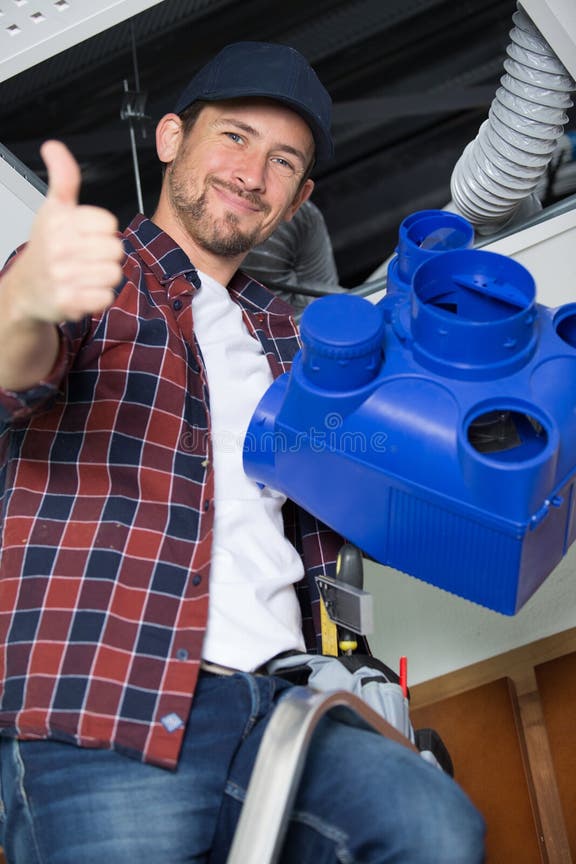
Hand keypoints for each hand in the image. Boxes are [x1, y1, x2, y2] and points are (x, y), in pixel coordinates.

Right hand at [11, 140, 124, 322]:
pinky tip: (82, 291)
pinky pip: (105, 297)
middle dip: (106, 255)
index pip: (109, 224)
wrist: (26, 289)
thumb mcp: (52, 208)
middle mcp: (58, 246)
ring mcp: (61, 275)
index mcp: (58, 220)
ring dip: (103, 277)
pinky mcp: (67, 301)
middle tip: (87, 257)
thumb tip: (54, 147)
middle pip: (116, 250)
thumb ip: (63, 178)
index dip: (103, 231)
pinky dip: (97, 297)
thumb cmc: (45, 247)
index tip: (85, 235)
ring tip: (84, 274)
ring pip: (113, 274)